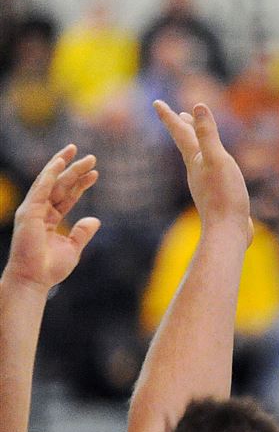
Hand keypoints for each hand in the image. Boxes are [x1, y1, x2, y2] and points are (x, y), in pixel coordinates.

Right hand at [3, 146, 99, 293]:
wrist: (34, 280)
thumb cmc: (50, 268)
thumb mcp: (73, 247)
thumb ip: (82, 232)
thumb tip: (95, 220)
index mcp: (49, 219)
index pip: (67, 196)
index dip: (81, 184)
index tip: (95, 173)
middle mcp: (39, 212)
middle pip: (60, 185)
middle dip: (75, 169)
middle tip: (91, 157)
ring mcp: (32, 210)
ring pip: (51, 182)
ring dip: (64, 165)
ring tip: (77, 151)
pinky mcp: (29, 212)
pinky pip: (41, 188)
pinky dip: (50, 174)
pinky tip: (60, 162)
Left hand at [154, 100, 251, 244]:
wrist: (228, 231)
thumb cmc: (224, 196)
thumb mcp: (218, 159)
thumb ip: (208, 134)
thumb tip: (198, 105)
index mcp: (195, 160)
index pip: (180, 132)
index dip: (168, 117)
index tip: (156, 102)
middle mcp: (197, 170)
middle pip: (187, 144)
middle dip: (183, 128)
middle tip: (178, 114)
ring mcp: (205, 183)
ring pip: (198, 157)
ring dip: (196, 143)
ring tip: (196, 136)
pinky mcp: (216, 195)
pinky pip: (210, 170)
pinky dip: (210, 160)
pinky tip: (216, 166)